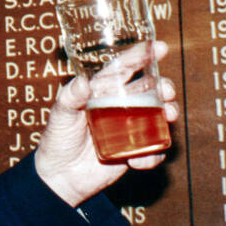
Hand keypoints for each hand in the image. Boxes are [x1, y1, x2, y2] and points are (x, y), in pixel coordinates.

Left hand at [33, 39, 178, 207]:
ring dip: (168, 113)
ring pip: (158, 116)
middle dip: (163, 86)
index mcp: (102, 92)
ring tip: (168, 115)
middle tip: (167, 90)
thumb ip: (69, 98)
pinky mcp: (134, 151)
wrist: (60, 177)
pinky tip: (139, 160)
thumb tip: (82, 81)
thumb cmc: (57, 140)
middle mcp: (120, 106)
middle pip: (149, 90)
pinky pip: (153, 150)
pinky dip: (153, 154)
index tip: (160, 48)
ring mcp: (129, 128)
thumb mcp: (59, 115)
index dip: (142, 56)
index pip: (124, 69)